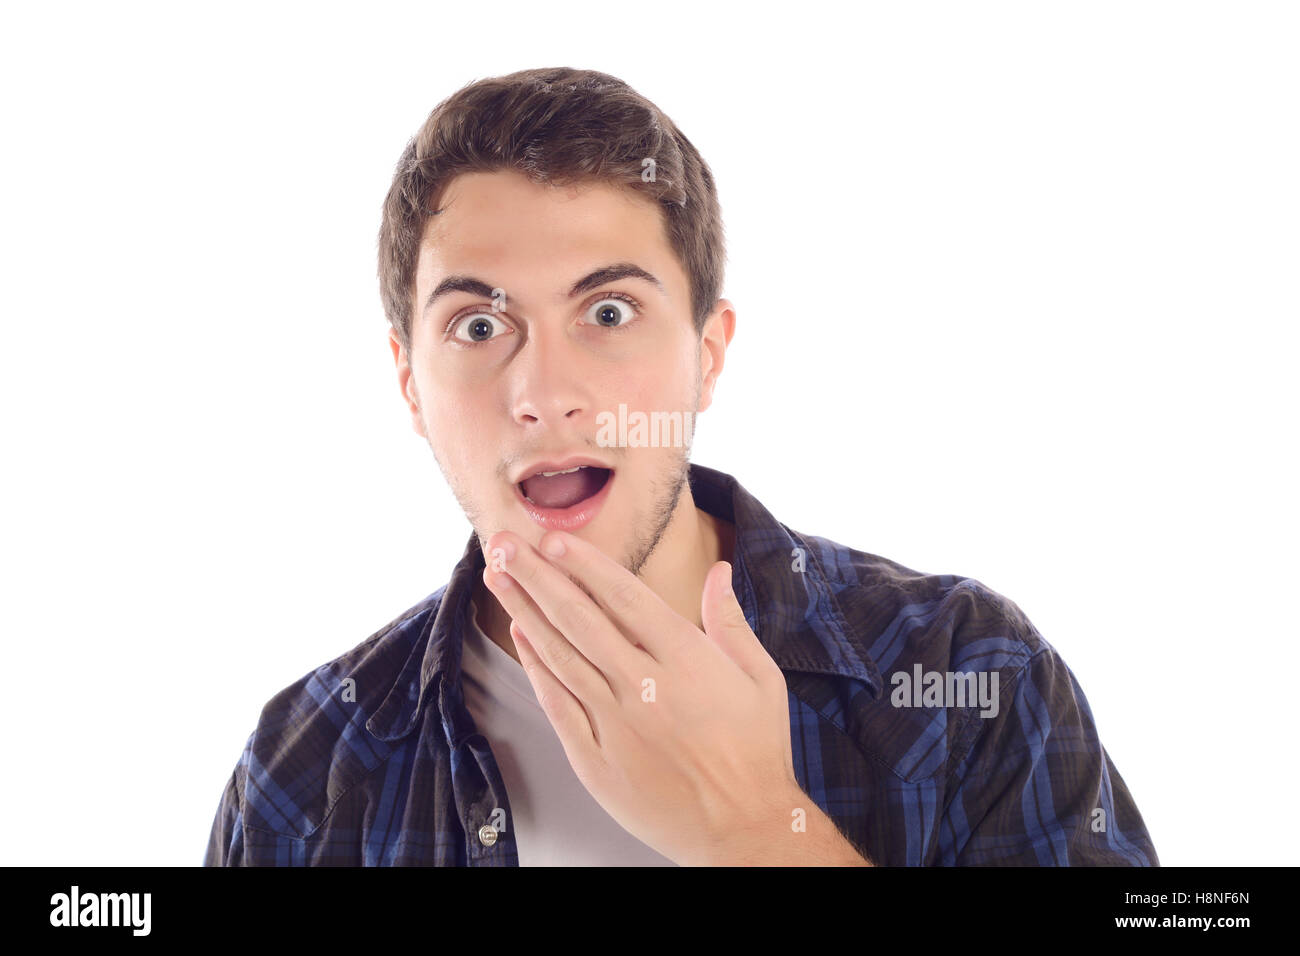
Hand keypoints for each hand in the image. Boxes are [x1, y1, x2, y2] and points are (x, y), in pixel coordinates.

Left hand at [482, 528, 806, 865]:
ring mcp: (615, 723)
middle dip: (537, 575)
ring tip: (499, 578)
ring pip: (560, 655)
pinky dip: (537, 668)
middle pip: (579, 618)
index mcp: (686, 659)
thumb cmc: (756, 753)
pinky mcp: (596, 759)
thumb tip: (718, 572)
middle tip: (505, 545)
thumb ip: (731, 621)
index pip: (624, 596)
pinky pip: (558, 704)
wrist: (744, 830)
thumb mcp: (761, 678)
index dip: (584, 563)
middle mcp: (644, 685)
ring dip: (525, 611)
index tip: (555, 539)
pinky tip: (521, 637)